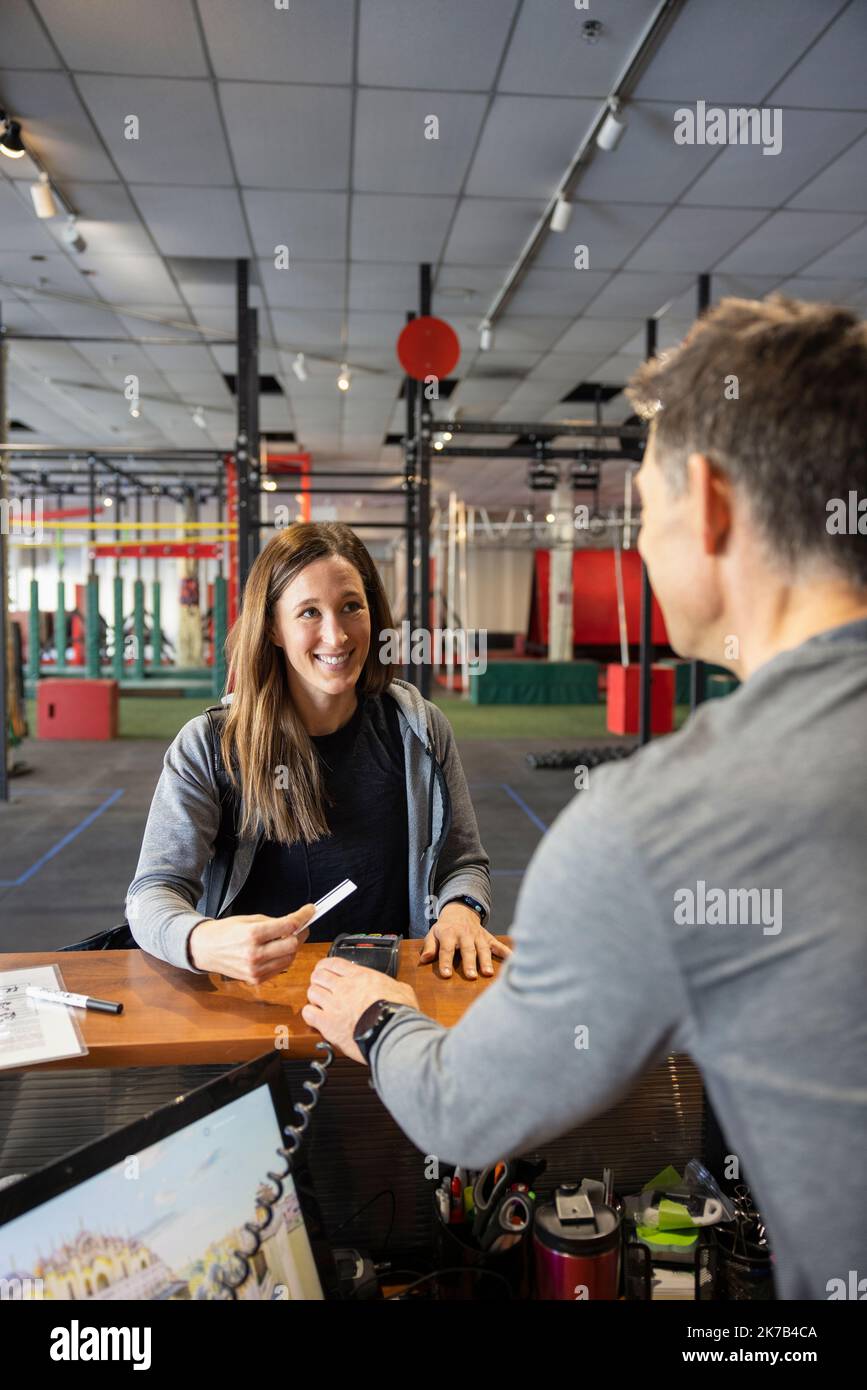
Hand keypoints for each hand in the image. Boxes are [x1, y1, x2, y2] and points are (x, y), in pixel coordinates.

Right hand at [188, 904, 314, 982]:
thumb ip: (274, 922)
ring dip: (292, 947)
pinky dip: (283, 958)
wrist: (205, 949)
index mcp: (252, 934)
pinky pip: (280, 968)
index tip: (310, 911)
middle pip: (293, 945)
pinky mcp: (256, 980)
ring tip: (286, 938)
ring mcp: (255, 970)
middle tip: (300, 926)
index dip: (303, 917)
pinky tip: (277, 950)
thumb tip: (296, 922)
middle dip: (300, 933)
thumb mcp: (249, 919)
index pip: (288, 926)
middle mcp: (254, 954)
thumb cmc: (225, 932)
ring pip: (289, 958)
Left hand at [302, 957, 419, 1063]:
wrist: (392, 1032)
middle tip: (321, 987)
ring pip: (311, 992)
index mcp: (361, 976)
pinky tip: (317, 1018)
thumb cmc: (399, 1013)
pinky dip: (310, 1014)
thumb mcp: (402, 990)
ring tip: (320, 1004)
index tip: (324, 970)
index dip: (325, 966)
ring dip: (314, 997)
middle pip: (318, 975)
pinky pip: (308, 1013)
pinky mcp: (327, 1024)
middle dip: (318, 980)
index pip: (333, 963)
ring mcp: (333, 1004)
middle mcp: (344, 987)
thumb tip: (396, 990)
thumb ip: (393, 986)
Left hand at [418, 901, 510, 979]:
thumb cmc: (445, 927)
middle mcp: (465, 935)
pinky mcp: (488, 937)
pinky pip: (497, 945)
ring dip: (486, 960)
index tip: (446, 975)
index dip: (446, 962)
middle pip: (467, 950)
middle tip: (471, 976)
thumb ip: (430, 946)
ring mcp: (478, 936)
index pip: (447, 949)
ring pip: (483, 948)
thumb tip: (424, 960)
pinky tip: (512, 959)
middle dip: (470, 963)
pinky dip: (506, 951)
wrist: (460, 910)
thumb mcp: (433, 933)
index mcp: (449, 934)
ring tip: (488, 973)